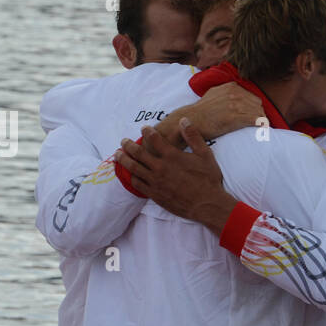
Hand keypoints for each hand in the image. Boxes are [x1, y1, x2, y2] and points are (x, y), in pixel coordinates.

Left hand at [115, 118, 237, 234]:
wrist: (206, 204)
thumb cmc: (208, 179)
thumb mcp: (205, 154)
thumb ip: (193, 136)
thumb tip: (184, 120)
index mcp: (172, 156)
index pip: (154, 139)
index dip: (147, 132)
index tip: (143, 128)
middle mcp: (160, 167)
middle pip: (138, 153)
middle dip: (128, 145)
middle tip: (123, 141)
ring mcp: (155, 182)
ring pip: (133, 168)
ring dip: (124, 160)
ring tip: (117, 154)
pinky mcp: (154, 194)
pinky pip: (137, 184)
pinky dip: (130, 177)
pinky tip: (128, 173)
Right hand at [155, 82, 264, 147]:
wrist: (192, 120)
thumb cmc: (202, 110)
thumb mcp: (214, 93)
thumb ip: (227, 91)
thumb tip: (236, 93)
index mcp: (231, 87)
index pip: (252, 96)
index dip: (253, 107)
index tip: (253, 115)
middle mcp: (235, 93)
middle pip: (257, 104)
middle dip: (258, 113)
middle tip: (256, 123)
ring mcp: (235, 105)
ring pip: (258, 112)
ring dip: (260, 120)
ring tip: (260, 128)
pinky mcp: (235, 117)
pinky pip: (256, 120)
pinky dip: (260, 125)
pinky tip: (261, 130)